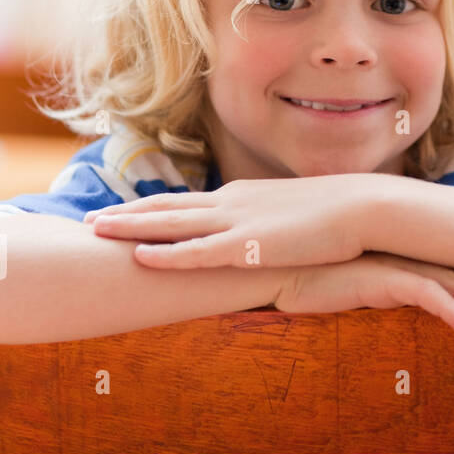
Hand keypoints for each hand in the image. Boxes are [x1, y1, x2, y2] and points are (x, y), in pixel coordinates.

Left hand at [83, 174, 388, 269]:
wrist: (365, 206)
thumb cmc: (340, 213)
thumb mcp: (297, 215)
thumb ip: (274, 224)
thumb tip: (268, 237)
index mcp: (243, 196)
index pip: (186, 202)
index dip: (150, 208)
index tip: (121, 213)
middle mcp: (232, 203)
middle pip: (166, 208)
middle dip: (126, 215)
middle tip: (88, 221)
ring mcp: (238, 222)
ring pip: (171, 224)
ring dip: (130, 228)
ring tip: (94, 231)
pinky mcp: (250, 246)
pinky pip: (198, 252)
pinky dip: (166, 254)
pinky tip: (139, 257)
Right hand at [276, 252, 453, 334]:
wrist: (276, 264)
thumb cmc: (318, 276)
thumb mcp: (364, 284)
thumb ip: (391, 286)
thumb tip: (416, 298)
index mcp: (413, 258)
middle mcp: (412, 257)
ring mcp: (397, 264)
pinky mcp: (378, 278)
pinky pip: (421, 294)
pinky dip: (447, 308)